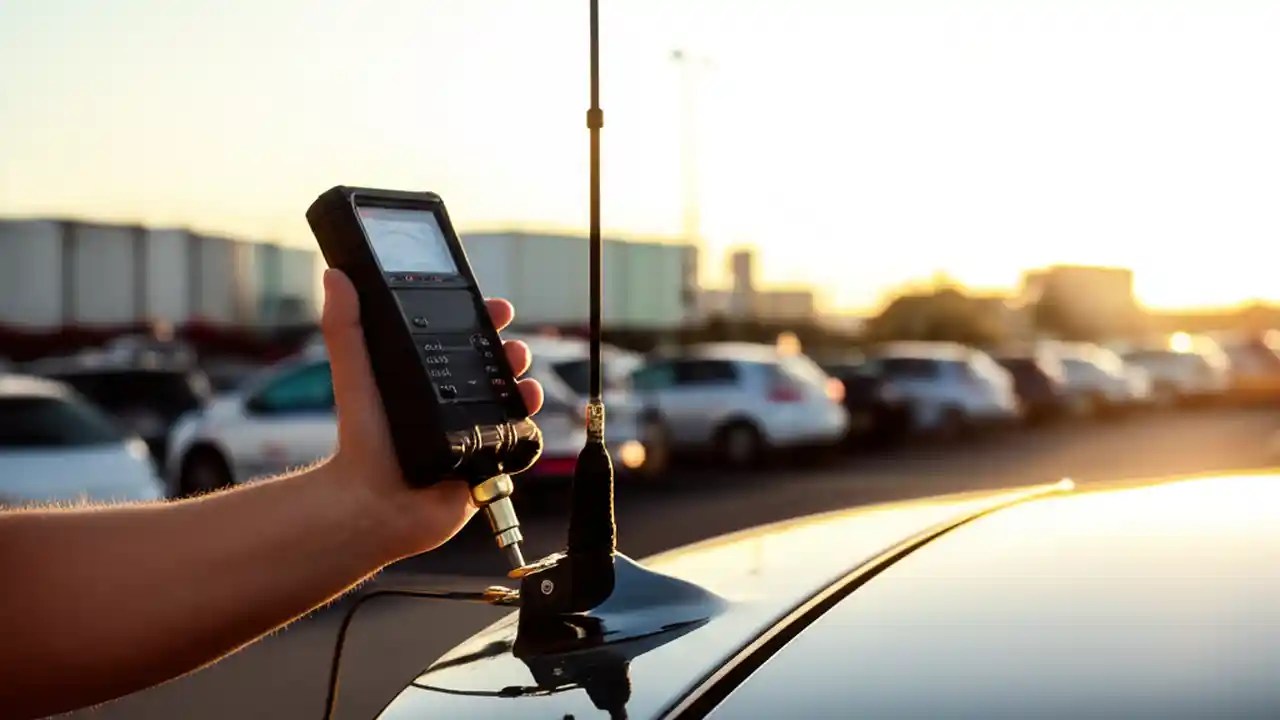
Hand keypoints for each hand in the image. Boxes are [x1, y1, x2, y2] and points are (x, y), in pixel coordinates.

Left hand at [318, 269, 542, 559]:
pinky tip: (527, 408)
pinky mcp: (487, 460)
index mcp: (424, 377)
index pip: (459, 338)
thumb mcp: (356, 376)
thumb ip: (345, 328)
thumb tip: (335, 277)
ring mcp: (471, 430)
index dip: (481, 319)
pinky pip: (520, 438)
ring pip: (510, 398)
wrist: (375, 505)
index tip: (496, 306)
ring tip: (521, 375)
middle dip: (509, 350)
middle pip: (492, 365)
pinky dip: (530, 422)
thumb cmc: (361, 445)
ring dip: (523, 381)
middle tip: (513, 344)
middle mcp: (450, 401)